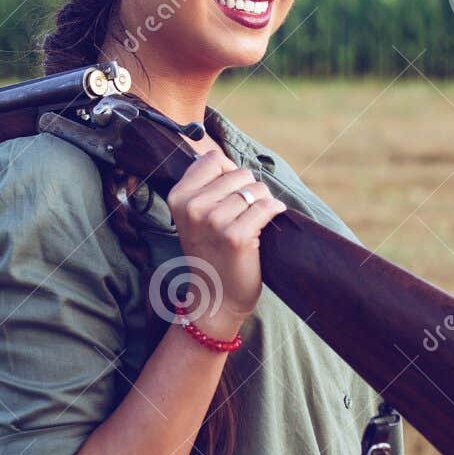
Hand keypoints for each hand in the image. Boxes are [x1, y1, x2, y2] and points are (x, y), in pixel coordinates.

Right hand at [165, 150, 286, 336]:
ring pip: (256, 189)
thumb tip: (220, 157)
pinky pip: (267, 207)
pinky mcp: (237, 237)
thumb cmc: (210, 252)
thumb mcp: (193, 216)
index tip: (230, 193)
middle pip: (238, 173)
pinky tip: (269, 222)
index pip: (212, 159)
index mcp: (178, 197)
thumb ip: (204, 185)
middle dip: (249, 189)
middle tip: (243, 213)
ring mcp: (214, 222)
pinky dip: (275, 211)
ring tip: (253, 221)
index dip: (229, 173)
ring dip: (263, 202)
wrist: (215, 297)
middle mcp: (193, 207)